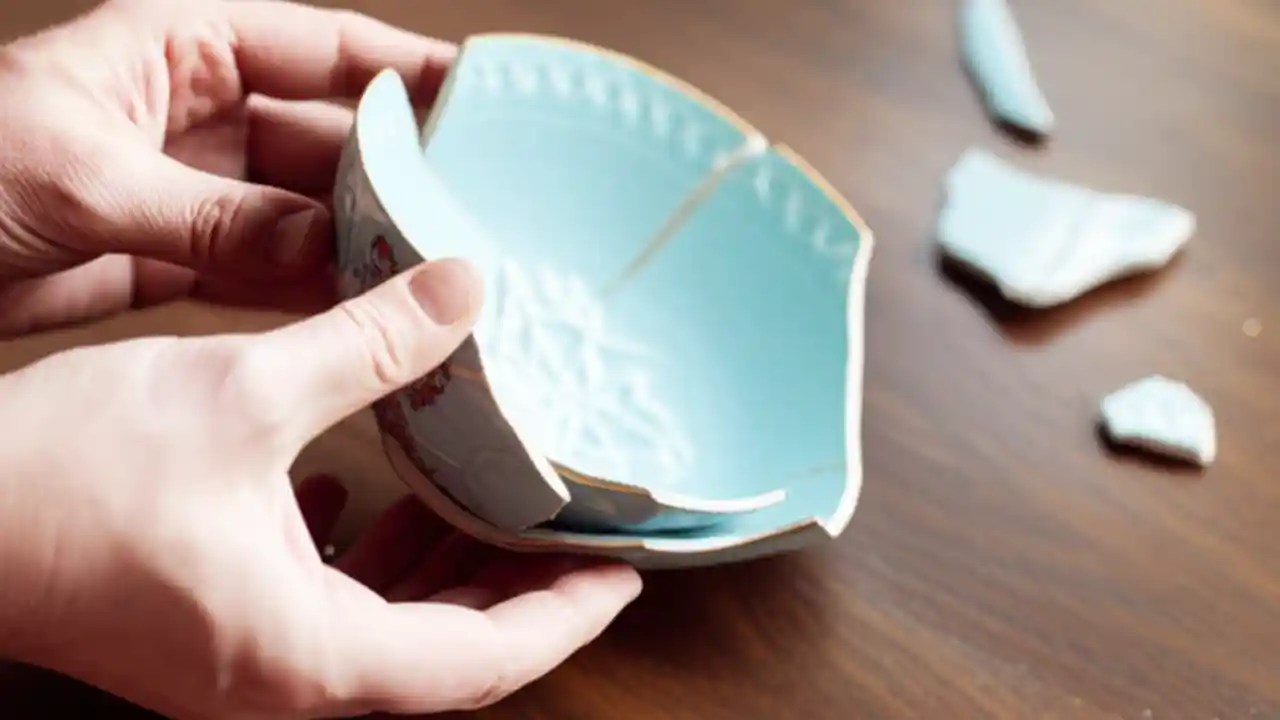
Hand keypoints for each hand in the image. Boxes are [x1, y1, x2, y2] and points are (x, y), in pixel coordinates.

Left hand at [0, 0, 452, 335]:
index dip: (404, 71)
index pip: (321, 48)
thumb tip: (321, 250)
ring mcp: (189, 189)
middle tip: (462, 218)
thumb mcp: (83, 179)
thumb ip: (211, 216)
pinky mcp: (172, 256)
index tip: (478, 98)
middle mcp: (195, 114)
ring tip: (424, 276)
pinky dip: (306, 292)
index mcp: (179, 49)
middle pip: (324, 140)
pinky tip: (355, 311)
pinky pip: (262, 269)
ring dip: (356, 245)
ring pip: (301, 212)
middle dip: (391, 178)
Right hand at [0, 259, 642, 718]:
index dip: (566, 615)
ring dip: (438, 574)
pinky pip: (317, 611)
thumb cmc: (65, 476)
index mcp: (310, 657)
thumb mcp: (243, 393)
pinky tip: (358, 493)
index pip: (484, 661)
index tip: (624, 571)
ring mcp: (241, 670)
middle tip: (568, 529)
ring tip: (483, 504)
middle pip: (443, 658)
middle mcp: (282, 684)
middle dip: (514, 593)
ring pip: (381, 637)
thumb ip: (370, 346)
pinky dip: (360, 560)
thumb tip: (463, 290)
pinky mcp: (205, 634)